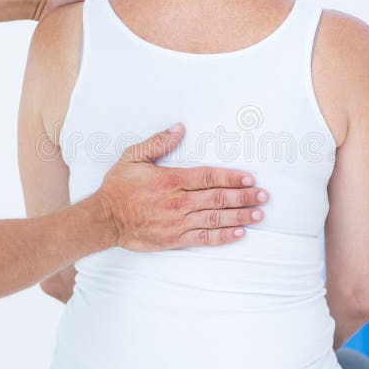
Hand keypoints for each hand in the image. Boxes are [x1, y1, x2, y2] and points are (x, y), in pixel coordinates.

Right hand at [94, 124, 268, 251]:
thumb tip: (178, 129)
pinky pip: (204, 238)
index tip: (250, 178)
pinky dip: (223, 237)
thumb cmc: (118, 187)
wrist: (104, 219)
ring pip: (215, 219)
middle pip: (218, 198)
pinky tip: (239, 233)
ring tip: (258, 214)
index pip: (208, 176)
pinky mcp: (174, 239)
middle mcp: (178, 201)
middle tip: (264, 196)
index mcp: (171, 180)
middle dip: (243, 197)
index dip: (232, 177)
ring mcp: (178, 222)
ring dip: (239, 216)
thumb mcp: (133, 157)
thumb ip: (158, 142)